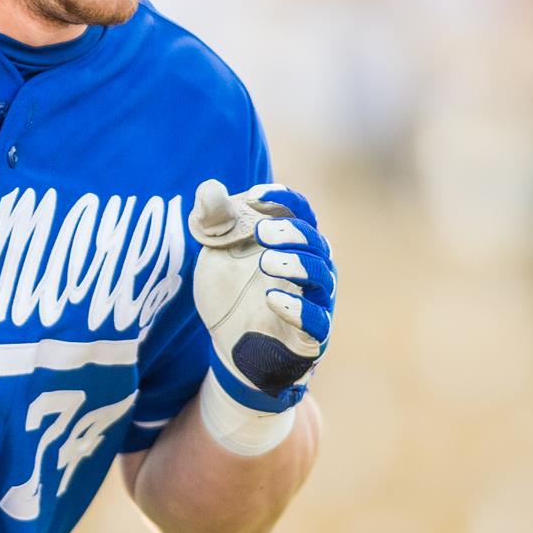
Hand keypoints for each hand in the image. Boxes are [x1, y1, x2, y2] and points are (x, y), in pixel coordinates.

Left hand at [187, 181, 335, 412]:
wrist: (226, 344)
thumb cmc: (230, 291)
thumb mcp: (214, 252)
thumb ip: (212, 220)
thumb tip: (209, 188)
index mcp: (292, 243)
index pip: (302, 212)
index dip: (284, 199)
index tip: (255, 195)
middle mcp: (310, 269)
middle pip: (317, 242)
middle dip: (292, 232)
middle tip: (261, 232)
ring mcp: (314, 302)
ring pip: (323, 277)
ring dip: (298, 264)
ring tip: (266, 261)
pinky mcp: (310, 336)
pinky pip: (317, 321)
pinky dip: (298, 309)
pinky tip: (271, 298)